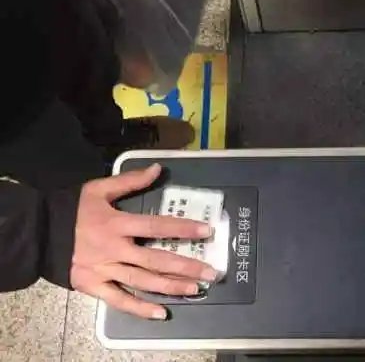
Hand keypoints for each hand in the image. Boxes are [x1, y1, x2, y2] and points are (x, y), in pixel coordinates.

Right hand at [70, 164, 217, 319]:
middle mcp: (114, 249)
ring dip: (170, 287)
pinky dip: (139, 308)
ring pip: (142, 282)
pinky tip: (160, 312)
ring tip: (195, 290)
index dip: (182, 228)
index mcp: (116, 224)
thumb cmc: (72, 209)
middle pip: (155, 260)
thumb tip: (157, 168)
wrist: (38, 233)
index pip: (156, 226)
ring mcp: (104, 270)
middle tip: (211, 273)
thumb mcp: (98, 189)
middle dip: (185, 267)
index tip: (206, 231)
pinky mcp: (93, 286)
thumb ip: (130, 181)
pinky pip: (118, 300)